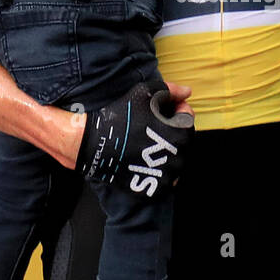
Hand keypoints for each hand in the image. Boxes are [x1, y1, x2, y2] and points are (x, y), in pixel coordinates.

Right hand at [38, 81, 191, 172]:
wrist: (93, 142)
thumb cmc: (121, 115)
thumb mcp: (146, 93)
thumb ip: (170, 90)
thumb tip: (187, 91)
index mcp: (181, 133)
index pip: (187, 118)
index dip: (174, 109)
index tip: (159, 109)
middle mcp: (179, 157)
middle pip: (182, 140)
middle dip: (170, 131)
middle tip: (149, 126)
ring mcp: (167, 176)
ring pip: (174, 160)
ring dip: (164, 151)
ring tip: (144, 142)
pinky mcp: (154, 189)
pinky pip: (162, 179)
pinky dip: (156, 170)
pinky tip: (141, 158)